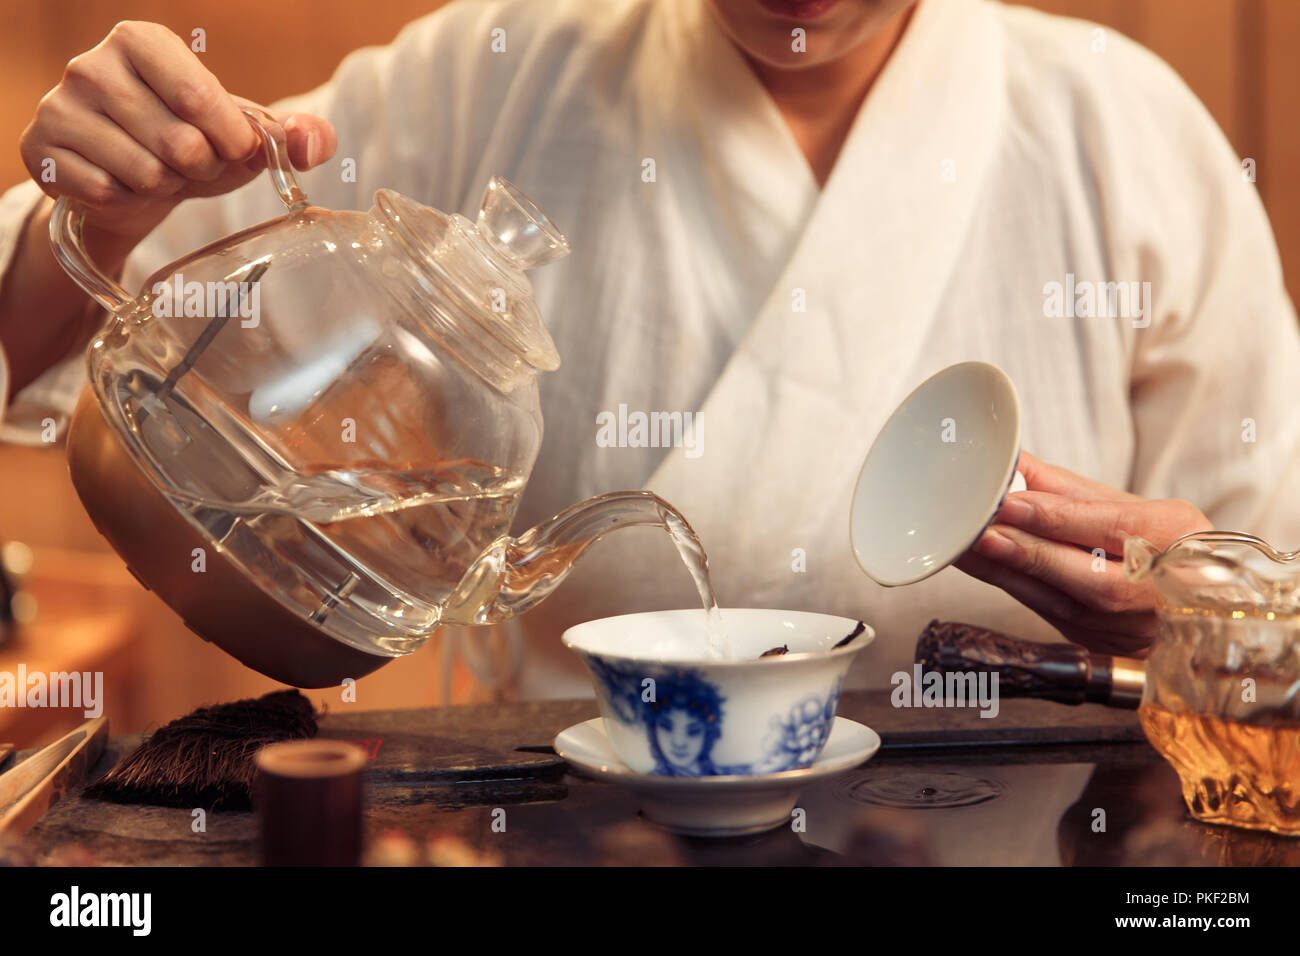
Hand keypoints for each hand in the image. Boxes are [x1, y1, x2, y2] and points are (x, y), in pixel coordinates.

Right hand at [19, 21, 336, 242]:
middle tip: (189, 163)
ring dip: (165, 187)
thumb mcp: (245, 138)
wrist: (131, 180)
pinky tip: (123, 185)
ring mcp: (59, 106)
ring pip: (145, 174)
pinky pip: (108, 194)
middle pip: (179, 143)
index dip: (231, 141)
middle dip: (200, 168)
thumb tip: (316, 142)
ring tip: (157, 172)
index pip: (202, 99)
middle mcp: (93, 65)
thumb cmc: (194, 146)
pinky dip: (128, 202)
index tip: (233, 148)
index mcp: (144, 41)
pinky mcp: (41, 150)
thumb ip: (295, 137)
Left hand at [953, 451, 1212, 655]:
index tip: (1009, 501)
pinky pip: (1043, 611)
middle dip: (1021, 550)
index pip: (1108, 528)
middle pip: (1078, 573)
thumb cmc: (1173, 548)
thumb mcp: (1144, 506)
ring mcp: (1117, 625)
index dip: (1053, 516)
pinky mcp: (1090, 642)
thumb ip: (1073, 490)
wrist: (1206, 616)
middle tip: (976, 528)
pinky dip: (1009, 585)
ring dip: (1000, 570)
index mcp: (1168, 540)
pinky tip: (975, 565)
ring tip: (960, 543)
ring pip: (1051, 598)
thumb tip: (1016, 464)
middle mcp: (1146, 590)